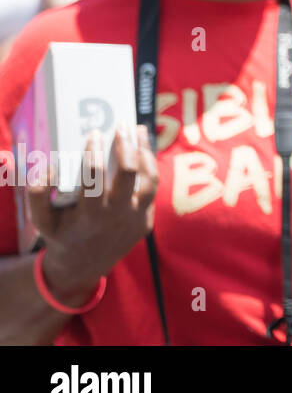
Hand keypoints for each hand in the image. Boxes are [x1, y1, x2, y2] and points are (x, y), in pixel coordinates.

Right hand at [28, 125, 158, 306]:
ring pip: (150, 180)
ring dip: (145, 152)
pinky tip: (144, 150)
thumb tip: (48, 166)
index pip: (95, 177)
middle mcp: (117, 217)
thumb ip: (37, 194)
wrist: (82, 267)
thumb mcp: (42, 220)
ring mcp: (136, 219)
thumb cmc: (61, 235)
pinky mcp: (147, 221)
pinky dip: (150, 168)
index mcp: (90, 216)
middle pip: (130, 174)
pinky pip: (152, 190)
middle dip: (126, 146)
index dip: (94, 152)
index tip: (93, 133)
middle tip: (121, 125)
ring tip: (139, 131)